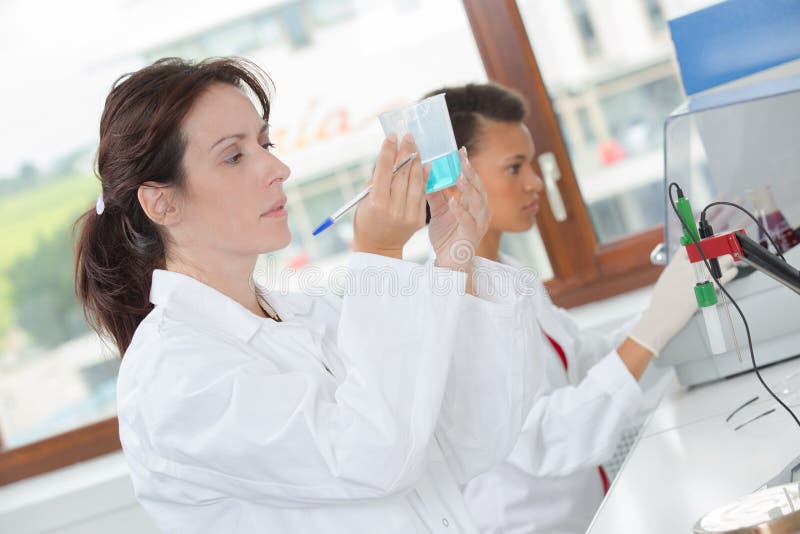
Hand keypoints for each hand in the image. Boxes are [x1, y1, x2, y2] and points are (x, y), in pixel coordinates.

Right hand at [352, 133, 427, 258]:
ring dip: (416, 162)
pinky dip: (423, 178)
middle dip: (405, 152)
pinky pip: (422, 194)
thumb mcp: (364, 200)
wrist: (378, 248)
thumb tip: (388, 156)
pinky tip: (424, 164)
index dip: (388, 151)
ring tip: (416, 147)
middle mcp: (394, 209)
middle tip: (408, 136)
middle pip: (402, 174)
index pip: (384, 171)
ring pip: (414, 182)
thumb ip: (376, 180)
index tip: (392, 135)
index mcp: (377, 204)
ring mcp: (408, 214)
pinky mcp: (418, 218)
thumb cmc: (366, 220)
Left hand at [427, 147, 489, 271]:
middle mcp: (480, 212)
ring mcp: (478, 224)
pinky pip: (468, 221)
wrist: (449, 263)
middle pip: (479, 188)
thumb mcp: (440, 212)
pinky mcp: (472, 236)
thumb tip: (426, 174)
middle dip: (470, 172)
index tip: (460, 150)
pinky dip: (461, 211)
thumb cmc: (447, 237)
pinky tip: (453, 202)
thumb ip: (436, 194)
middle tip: (462, 158)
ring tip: (459, 177)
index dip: (467, 165)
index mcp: (474, 204)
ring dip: (468, 189)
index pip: (472, 180)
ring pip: (478, 203)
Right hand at [628, 247, 737, 354]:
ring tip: (731, 259)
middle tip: (725, 246)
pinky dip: (731, 273)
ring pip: (720, 261)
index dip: (702, 240)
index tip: (710, 239)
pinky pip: (724, 276)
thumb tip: (687, 265)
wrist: (662, 316)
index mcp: (675, 264)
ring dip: (728, 259)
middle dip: (719, 247)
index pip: (691, 245)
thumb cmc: (662, 302)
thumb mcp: (666, 280)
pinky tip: (733, 271)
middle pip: (709, 250)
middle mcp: (687, 268)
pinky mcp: (706, 288)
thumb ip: (677, 270)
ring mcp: (697, 277)